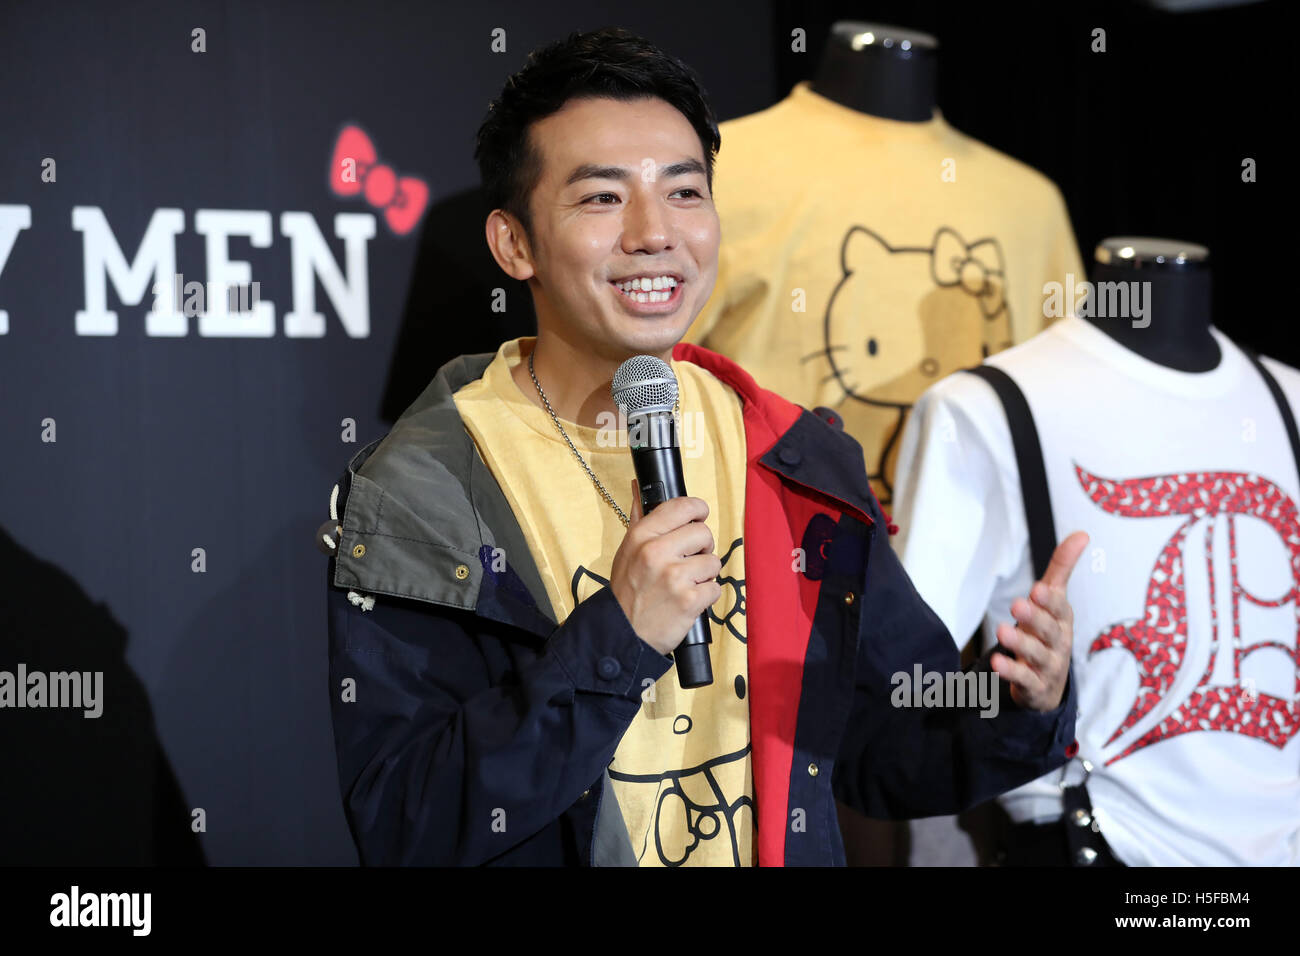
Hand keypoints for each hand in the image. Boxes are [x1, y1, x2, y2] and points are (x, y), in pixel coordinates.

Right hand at [608, 478, 721, 656]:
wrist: (622, 634)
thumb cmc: (626, 591)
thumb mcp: (626, 550)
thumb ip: (638, 518)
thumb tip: (639, 486)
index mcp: (642, 536)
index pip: (682, 507)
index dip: (698, 510)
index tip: (699, 516)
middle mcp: (656, 552)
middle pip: (703, 533)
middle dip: (702, 548)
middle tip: (689, 561)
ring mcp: (674, 577)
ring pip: (713, 562)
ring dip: (705, 575)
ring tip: (686, 584)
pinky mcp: (689, 601)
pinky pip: (715, 588)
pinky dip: (706, 597)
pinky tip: (689, 601)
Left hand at [990, 530, 1088, 711]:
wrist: (1050, 682)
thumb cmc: (1049, 631)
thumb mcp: (1054, 601)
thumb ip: (1062, 568)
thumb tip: (1082, 534)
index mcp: (1062, 620)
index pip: (1060, 609)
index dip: (1050, 601)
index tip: (1037, 589)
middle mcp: (1059, 643)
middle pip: (1049, 631)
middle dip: (1035, 618)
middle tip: (1017, 605)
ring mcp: (1048, 666)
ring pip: (1036, 655)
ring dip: (1020, 644)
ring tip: (1002, 631)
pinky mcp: (1034, 686)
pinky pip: (1024, 679)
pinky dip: (1011, 672)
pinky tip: (996, 663)